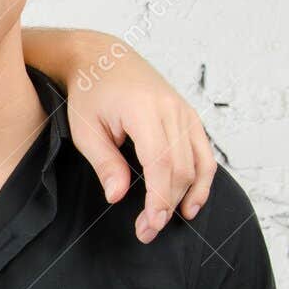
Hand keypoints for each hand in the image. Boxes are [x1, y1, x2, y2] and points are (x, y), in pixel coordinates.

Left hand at [62, 37, 216, 243]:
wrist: (103, 57)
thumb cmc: (90, 92)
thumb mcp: (86, 129)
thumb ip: (104, 162)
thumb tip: (118, 196)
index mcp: (144, 110)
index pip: (161, 164)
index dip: (159, 198)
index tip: (149, 224)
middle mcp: (171, 109)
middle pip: (182, 168)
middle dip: (168, 204)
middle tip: (148, 231)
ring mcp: (184, 111)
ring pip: (198, 162)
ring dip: (188, 195)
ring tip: (172, 221)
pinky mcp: (188, 116)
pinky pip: (203, 151)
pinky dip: (202, 178)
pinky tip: (191, 200)